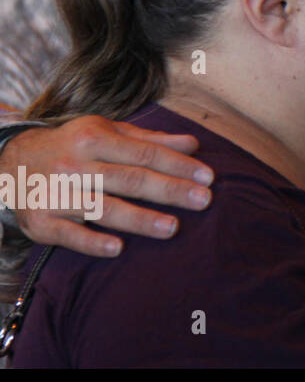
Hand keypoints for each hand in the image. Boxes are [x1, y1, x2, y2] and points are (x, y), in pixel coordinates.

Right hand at [0, 116, 213, 256]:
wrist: (8, 162)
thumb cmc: (71, 146)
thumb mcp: (105, 132)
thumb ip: (149, 140)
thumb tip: (193, 144)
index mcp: (93, 138)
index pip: (144, 154)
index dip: (178, 166)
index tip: (208, 177)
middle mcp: (74, 165)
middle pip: (129, 180)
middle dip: (170, 191)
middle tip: (204, 201)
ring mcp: (55, 194)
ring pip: (103, 207)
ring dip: (139, 219)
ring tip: (172, 228)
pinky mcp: (40, 221)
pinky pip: (67, 234)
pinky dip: (91, 241)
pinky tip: (117, 249)